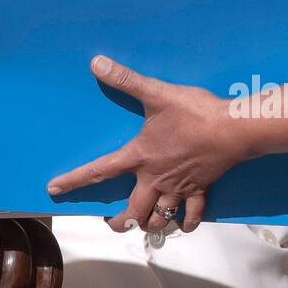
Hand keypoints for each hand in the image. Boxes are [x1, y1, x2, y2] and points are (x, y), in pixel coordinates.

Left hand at [46, 55, 250, 232]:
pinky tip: (182, 224)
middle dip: (119, 221)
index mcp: (141, 156)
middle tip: (112, 222)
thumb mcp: (157, 93)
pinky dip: (186, 222)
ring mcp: (179, 187)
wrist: (233, 129)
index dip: (74, 180)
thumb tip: (96, 62)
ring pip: (160, 218)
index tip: (53, 190)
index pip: (100, 170)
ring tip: (144, 223)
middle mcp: (156, 178)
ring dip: (150, 224)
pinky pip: (192, 214)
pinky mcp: (202, 188)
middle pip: (133, 211)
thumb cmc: (195, 112)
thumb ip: (126, 80)